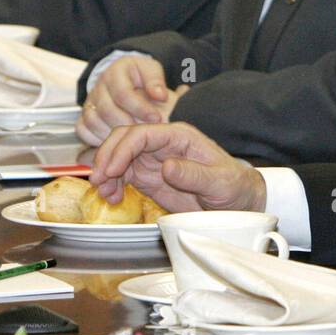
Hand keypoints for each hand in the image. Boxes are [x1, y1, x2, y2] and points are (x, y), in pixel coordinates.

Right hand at [76, 55, 187, 143]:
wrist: (126, 80)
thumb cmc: (139, 77)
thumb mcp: (151, 71)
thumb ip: (156, 82)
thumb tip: (160, 95)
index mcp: (115, 72)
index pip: (123, 93)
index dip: (140, 108)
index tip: (156, 118)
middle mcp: (98, 86)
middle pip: (107, 110)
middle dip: (128, 124)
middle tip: (145, 132)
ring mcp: (89, 102)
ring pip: (93, 122)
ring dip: (113, 134)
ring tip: (132, 139)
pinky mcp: (84, 116)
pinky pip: (83, 130)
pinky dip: (96, 139)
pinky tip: (115, 142)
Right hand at [88, 121, 265, 213]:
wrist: (237, 201)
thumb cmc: (233, 186)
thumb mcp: (219, 182)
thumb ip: (194, 174)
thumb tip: (167, 166)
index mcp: (180, 136)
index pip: (143, 134)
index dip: (123, 149)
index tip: (111, 169)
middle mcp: (163, 144)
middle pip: (125, 139)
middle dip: (107, 157)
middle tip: (98, 180)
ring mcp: (154, 159)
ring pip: (119, 156)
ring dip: (106, 172)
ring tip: (104, 193)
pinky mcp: (149, 176)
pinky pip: (123, 174)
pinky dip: (113, 184)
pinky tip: (112, 197)